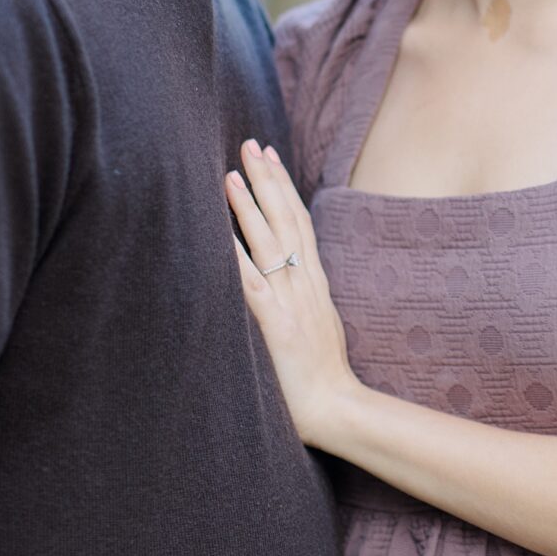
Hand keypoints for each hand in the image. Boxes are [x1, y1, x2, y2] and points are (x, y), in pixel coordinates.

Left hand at [226, 140, 357, 449]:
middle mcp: (305, 284)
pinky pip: (252, 285)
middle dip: (268, 180)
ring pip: (270, 243)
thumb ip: (304, 298)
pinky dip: (235, 257)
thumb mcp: (318, 325)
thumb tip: (288, 278)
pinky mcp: (276, 325)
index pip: (300, 222)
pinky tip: (218, 236)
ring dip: (249, 207)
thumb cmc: (322, 377)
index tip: (270, 157)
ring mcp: (291, 302)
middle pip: (288, 220)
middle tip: (250, 144)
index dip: (284, 187)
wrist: (338, 411)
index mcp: (314, 283)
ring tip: (230, 174)